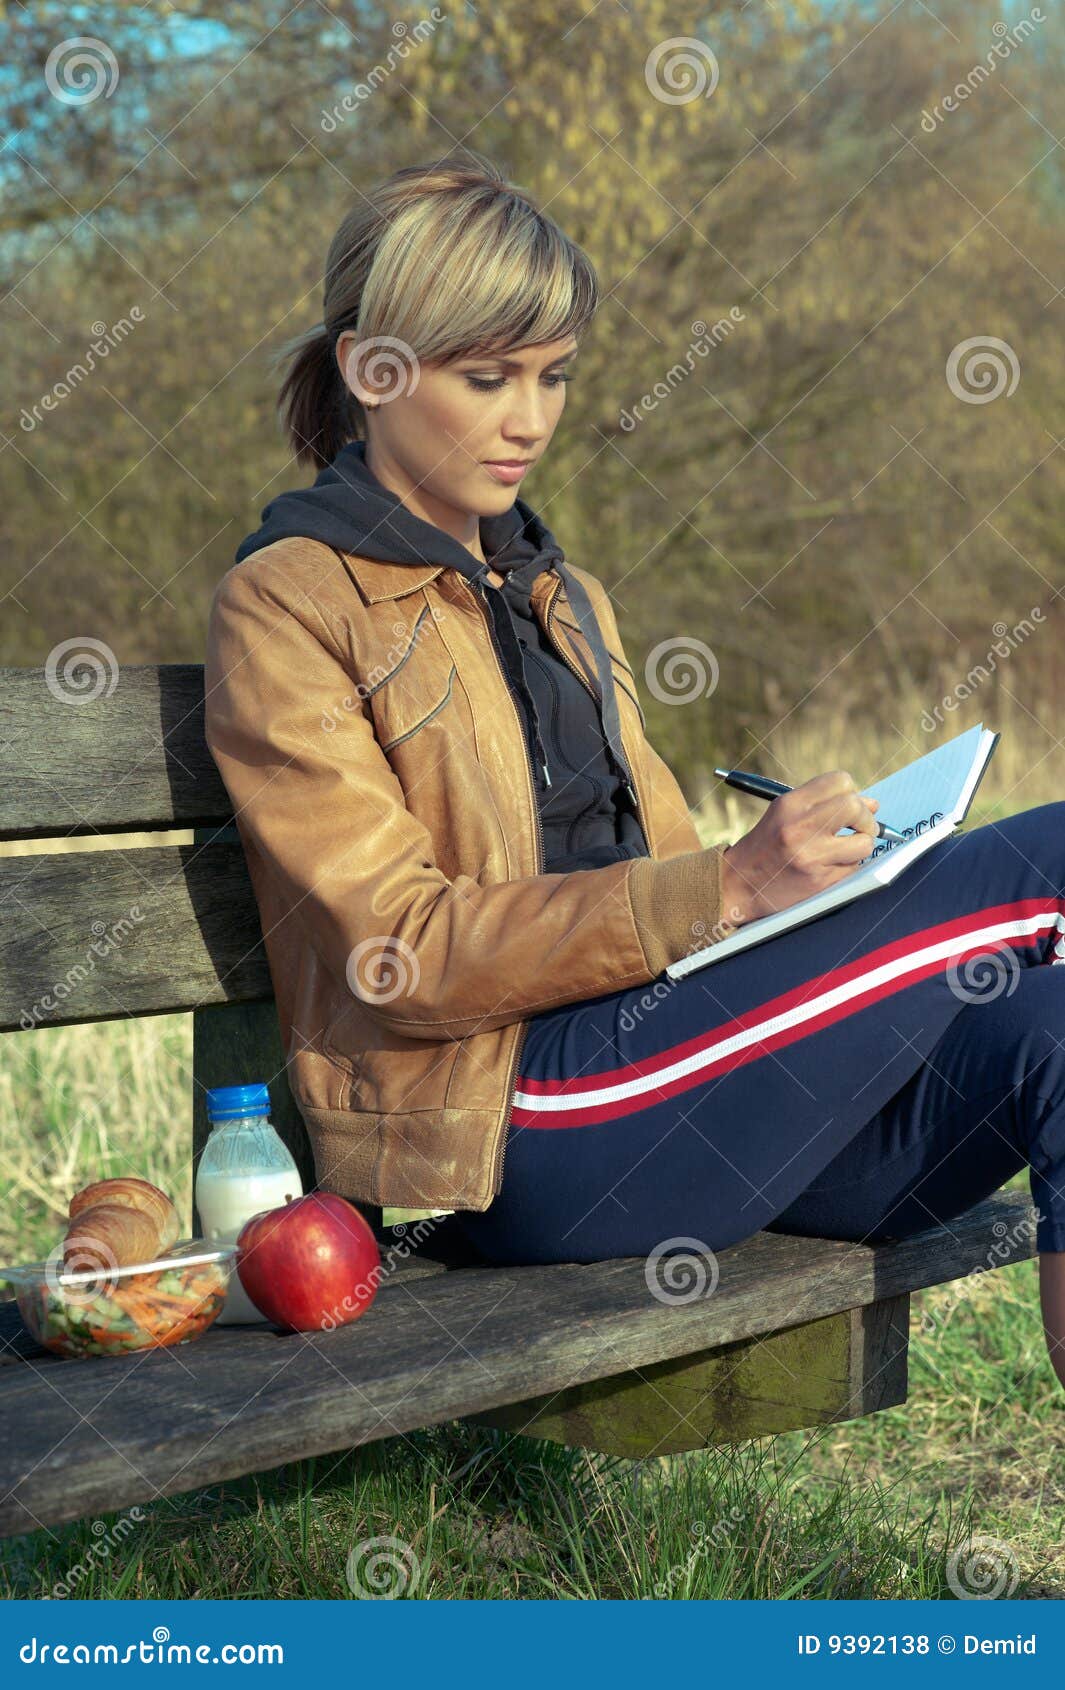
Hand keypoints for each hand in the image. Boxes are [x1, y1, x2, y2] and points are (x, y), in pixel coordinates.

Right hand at [717, 770, 880, 928]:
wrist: (739, 885)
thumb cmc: (765, 847)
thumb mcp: (784, 815)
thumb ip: (824, 804)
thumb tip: (873, 804)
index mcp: (790, 804)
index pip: (840, 781)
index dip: (853, 793)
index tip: (851, 806)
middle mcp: (800, 827)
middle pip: (854, 807)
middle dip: (865, 818)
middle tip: (861, 828)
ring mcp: (812, 856)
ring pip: (863, 842)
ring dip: (861, 846)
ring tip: (844, 850)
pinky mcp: (820, 881)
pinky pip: (854, 868)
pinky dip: (848, 867)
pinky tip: (829, 868)